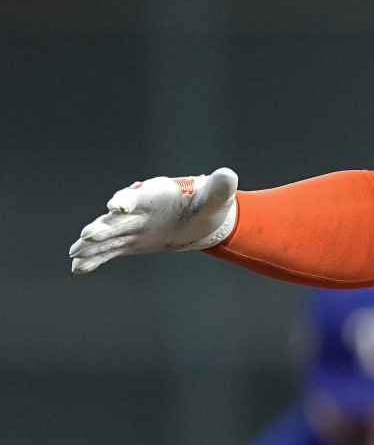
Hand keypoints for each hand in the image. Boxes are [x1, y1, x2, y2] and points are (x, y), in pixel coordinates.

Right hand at [69, 168, 239, 273]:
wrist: (205, 220)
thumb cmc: (210, 202)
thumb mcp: (218, 195)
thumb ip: (220, 186)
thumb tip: (227, 175)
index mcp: (156, 194)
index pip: (137, 195)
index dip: (126, 199)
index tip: (116, 205)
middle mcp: (139, 209)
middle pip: (117, 218)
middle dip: (103, 225)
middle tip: (88, 235)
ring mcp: (132, 227)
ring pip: (108, 235)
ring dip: (92, 244)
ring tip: (74, 254)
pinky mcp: (131, 243)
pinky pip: (109, 251)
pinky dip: (94, 259)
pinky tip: (78, 269)